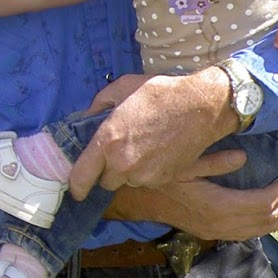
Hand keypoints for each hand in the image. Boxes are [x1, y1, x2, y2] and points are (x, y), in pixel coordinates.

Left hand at [68, 68, 235, 199]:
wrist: (202, 107)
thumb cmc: (161, 93)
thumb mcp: (122, 88)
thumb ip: (99, 105)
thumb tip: (89, 116)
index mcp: (107, 142)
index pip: (81, 176)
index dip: (76, 185)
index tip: (76, 189)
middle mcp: (123, 164)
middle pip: (106, 181)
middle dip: (110, 169)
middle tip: (121, 151)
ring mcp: (145, 174)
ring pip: (128, 180)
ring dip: (131, 170)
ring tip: (145, 148)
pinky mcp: (164, 179)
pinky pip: (148, 180)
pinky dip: (149, 171)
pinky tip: (158, 152)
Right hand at [110, 171, 277, 239]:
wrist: (133, 199)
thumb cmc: (158, 177)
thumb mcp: (181, 163)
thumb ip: (212, 162)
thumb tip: (242, 158)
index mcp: (215, 206)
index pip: (261, 203)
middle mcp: (219, 224)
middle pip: (266, 218)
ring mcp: (217, 231)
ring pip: (261, 229)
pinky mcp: (214, 232)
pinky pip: (250, 234)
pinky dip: (270, 225)